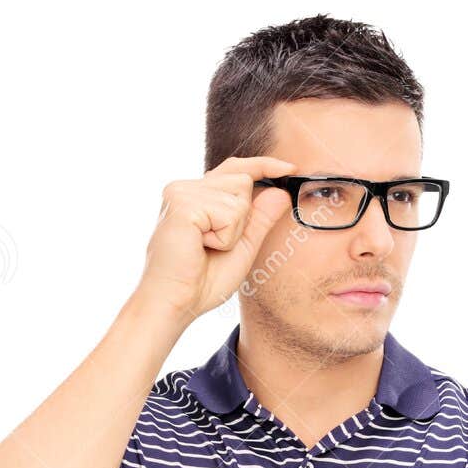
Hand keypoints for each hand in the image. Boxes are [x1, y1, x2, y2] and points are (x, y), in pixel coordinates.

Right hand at [139, 155, 296, 318]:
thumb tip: (280, 193)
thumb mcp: (242, 247)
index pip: (235, 169)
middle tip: (215, 244)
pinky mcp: (182, 204)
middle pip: (243, 180)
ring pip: (239, 195)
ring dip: (233, 230)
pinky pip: (229, 212)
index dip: (264, 165)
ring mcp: (181, 192)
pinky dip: (224, 237)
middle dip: (243, 219)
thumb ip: (260, 219)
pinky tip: (200, 247)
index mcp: (196, 195)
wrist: (176, 302)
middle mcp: (185, 188)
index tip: (291, 167)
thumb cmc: (202, 281)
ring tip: (205, 247)